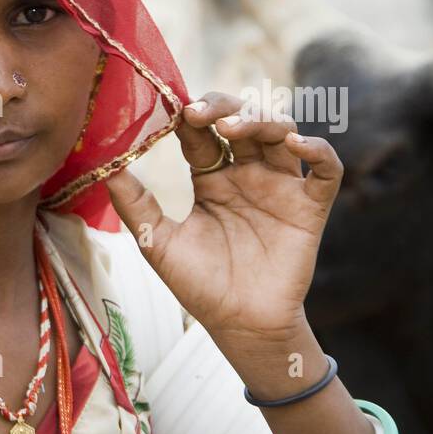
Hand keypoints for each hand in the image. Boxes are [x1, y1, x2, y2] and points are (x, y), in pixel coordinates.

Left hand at [105, 92, 342, 345]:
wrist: (239, 325)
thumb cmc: (199, 285)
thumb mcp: (157, 242)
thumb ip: (136, 205)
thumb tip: (105, 168)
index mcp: (211, 179)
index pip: (202, 133)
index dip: (191, 116)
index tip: (174, 110)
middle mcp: (247, 175)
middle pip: (243, 121)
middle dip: (224, 108)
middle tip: (201, 113)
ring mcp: (281, 187)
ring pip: (281, 133)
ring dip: (262, 120)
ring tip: (234, 128)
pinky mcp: (310, 206)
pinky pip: (327, 168)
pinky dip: (319, 149)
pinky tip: (295, 143)